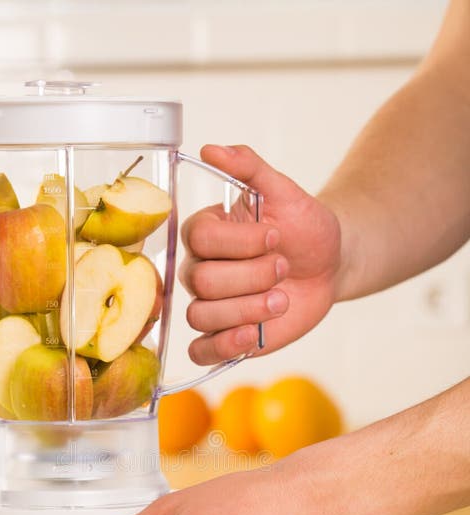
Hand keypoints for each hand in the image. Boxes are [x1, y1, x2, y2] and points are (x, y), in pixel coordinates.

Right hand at [180, 144, 341, 364]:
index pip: (200, 239)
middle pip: (203, 282)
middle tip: (284, 267)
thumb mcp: (285, 191)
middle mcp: (200, 270)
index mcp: (206, 233)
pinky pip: (202, 351)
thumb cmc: (305, 227)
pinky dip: (223, 346)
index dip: (241, 242)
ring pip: (202, 316)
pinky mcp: (224, 337)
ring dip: (247, 310)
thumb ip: (249, 167)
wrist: (329, 264)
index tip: (277, 234)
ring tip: (281, 298)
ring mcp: (211, 306)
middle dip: (252, 276)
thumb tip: (211, 148)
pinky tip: (252, 336)